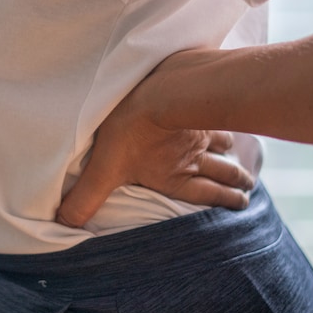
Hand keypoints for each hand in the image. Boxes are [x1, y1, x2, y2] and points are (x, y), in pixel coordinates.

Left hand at [55, 78, 254, 227]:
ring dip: (233, 155)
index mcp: (175, 175)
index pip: (206, 194)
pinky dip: (226, 119)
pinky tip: (228, 114)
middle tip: (249, 189)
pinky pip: (219, 115)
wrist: (160, 87)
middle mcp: (194, 157)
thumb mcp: (103, 168)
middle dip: (236, 182)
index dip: (224, 201)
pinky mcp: (200, 103)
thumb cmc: (130, 128)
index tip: (242, 205)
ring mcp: (201, 130)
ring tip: (244, 161)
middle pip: (223, 173)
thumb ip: (85, 198)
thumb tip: (63, 225)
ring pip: (225, 145)